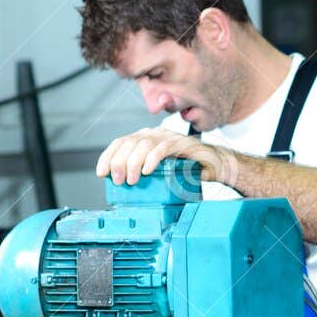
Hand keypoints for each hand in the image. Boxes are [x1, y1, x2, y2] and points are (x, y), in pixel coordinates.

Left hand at [96, 128, 234, 187]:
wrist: (215, 165)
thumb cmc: (187, 169)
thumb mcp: (160, 170)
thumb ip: (144, 171)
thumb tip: (124, 183)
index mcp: (146, 138)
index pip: (121, 142)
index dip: (108, 156)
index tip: (101, 173)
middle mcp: (154, 133)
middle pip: (129, 143)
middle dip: (119, 162)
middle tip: (118, 180)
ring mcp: (168, 137)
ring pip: (143, 145)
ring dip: (134, 163)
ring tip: (132, 180)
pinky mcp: (182, 144)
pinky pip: (163, 148)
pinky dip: (153, 159)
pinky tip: (147, 171)